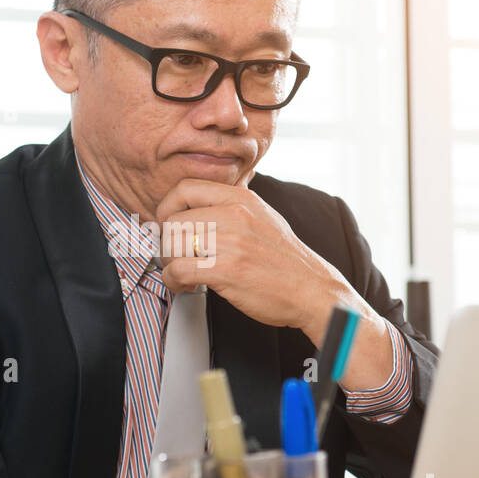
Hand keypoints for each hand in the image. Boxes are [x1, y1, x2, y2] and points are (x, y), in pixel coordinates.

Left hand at [154, 178, 348, 330]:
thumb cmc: (285, 260)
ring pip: (172, 244)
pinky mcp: (225, 270)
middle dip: (167, 242)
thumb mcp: (263, 216)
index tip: (169, 224)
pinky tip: (184, 285)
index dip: (168, 207)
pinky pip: (178, 270)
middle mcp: (235, 214)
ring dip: (168, 263)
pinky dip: (173, 281)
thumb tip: (201, 203)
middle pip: (173, 219)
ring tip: (180, 273)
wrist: (311, 290)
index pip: (185, 188)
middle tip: (175, 256)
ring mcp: (230, 242)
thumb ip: (233, 205)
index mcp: (241, 198)